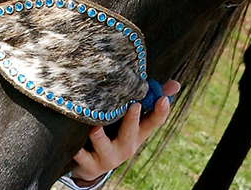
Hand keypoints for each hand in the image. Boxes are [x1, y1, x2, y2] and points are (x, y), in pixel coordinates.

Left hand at [67, 80, 181, 185]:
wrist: (93, 165)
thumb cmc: (114, 134)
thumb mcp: (133, 121)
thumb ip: (150, 101)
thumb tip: (175, 84)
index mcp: (137, 134)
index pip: (153, 122)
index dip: (161, 112)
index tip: (164, 99)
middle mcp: (126, 146)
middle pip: (131, 133)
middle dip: (132, 120)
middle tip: (134, 106)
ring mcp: (109, 156)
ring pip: (105, 146)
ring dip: (100, 137)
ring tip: (94, 128)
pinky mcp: (91, 165)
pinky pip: (83, 158)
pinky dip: (79, 153)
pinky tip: (74, 147)